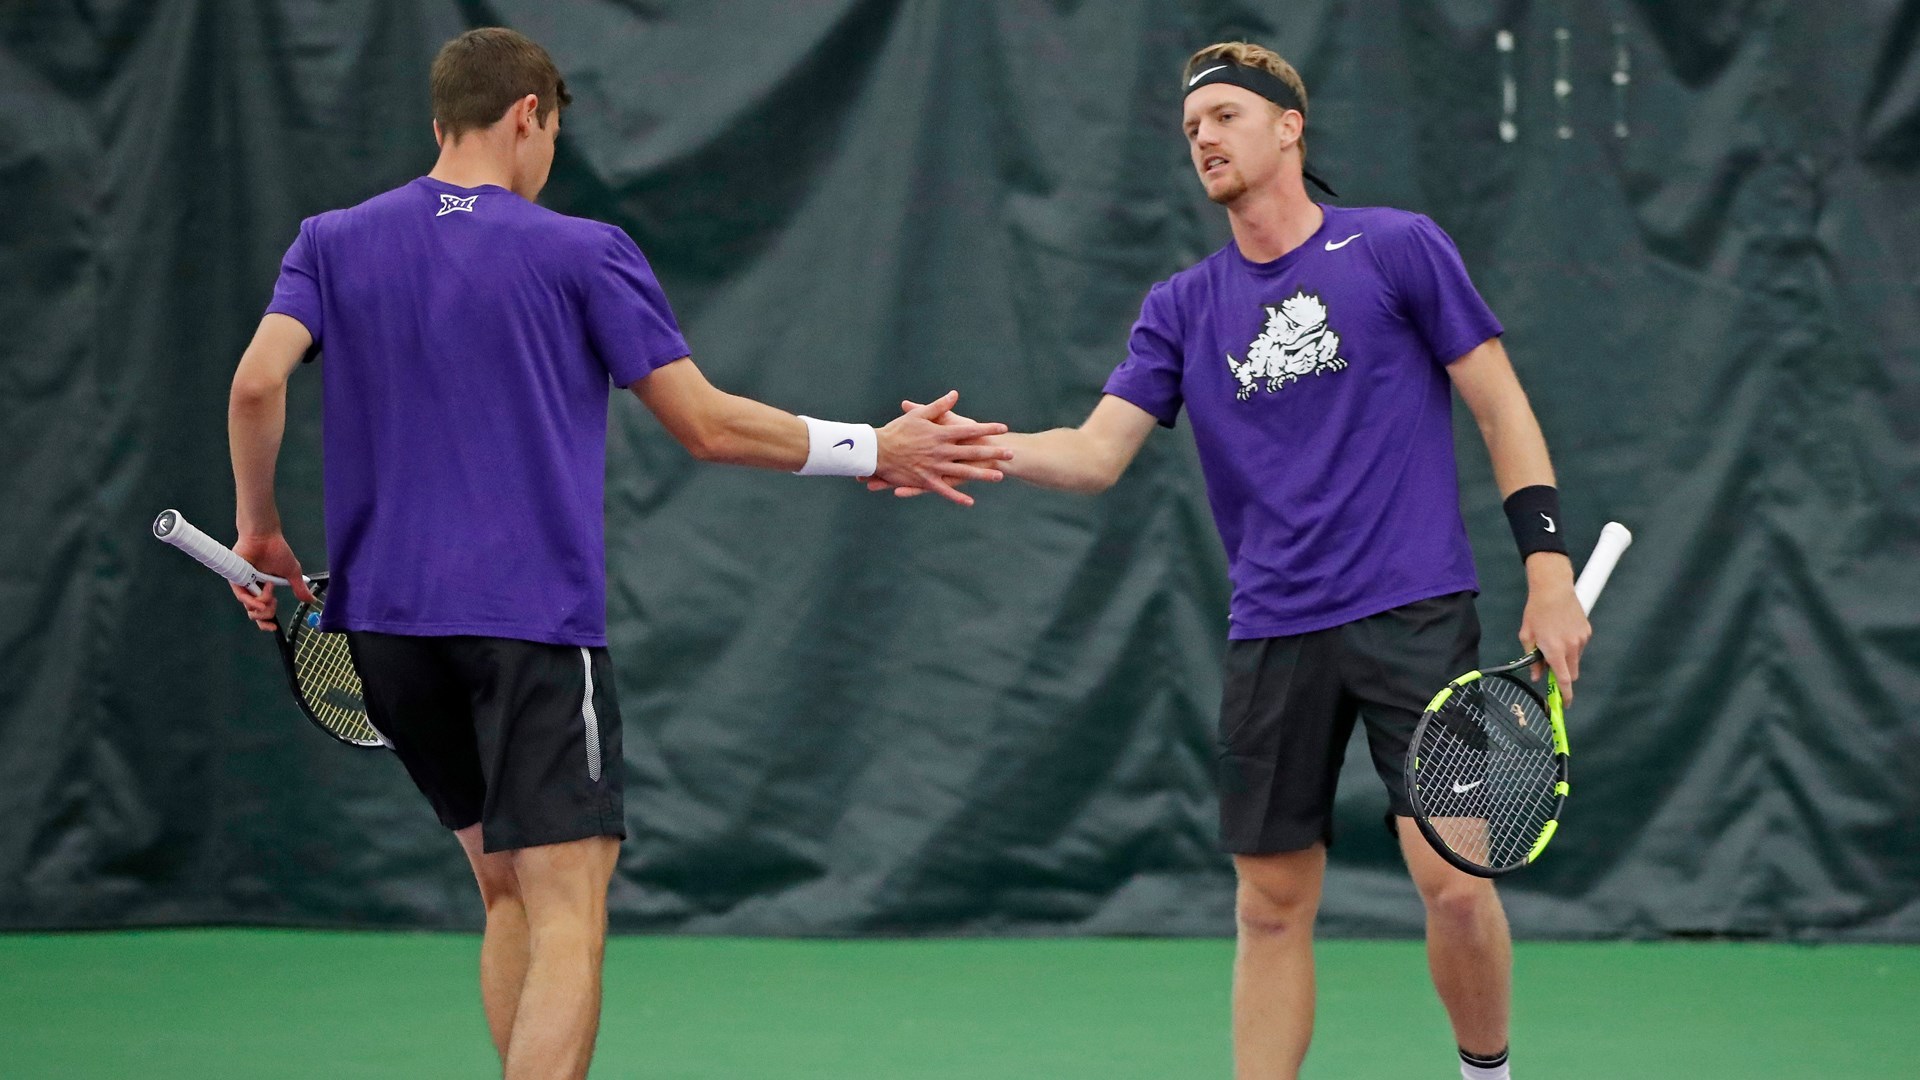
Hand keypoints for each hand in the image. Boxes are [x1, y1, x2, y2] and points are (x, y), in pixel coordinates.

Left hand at [230, 531, 314, 630]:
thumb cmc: (277, 551)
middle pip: (255, 614)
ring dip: (263, 605)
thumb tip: (312, 601)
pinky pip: (242, 597)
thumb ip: (300, 589)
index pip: (263, 611)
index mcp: (265, 589)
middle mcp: (254, 589)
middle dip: (266, 615)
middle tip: (274, 604)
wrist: (265, 538)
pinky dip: (252, 601)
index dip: (267, 622)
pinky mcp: (236, 580)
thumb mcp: (293, 573)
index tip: (274, 627)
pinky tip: (262, 601)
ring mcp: (245, 585)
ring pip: (249, 607)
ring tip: (270, 592)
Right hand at [868, 391, 1011, 506]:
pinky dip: (957, 497)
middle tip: (1011, 454)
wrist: (877, 450)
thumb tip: (955, 394)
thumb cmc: (897, 430)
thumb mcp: (919, 415)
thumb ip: (939, 405)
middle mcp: (941, 451)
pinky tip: (970, 502)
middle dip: (993, 452)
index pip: (970, 430)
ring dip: (983, 474)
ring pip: (963, 472)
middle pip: (972, 452)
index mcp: (940, 433)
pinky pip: (945, 490)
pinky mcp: (926, 481)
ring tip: (1000, 476)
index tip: (1003, 428)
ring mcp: (935, 467)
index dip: (987, 429)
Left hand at [1518, 553, 1590, 703]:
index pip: (1564, 680)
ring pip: (1576, 660)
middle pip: (1572, 674)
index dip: (1565, 695)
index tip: (1563, 705)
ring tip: (1554, 640)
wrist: (1554, 588)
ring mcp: (1582, 639)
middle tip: (1551, 668)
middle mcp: (1572, 647)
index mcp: (1555, 650)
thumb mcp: (1527, 636)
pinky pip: (1580, 646)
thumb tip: (1538, 676)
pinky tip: (1562, 631)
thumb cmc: (1536, 612)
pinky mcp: (1587, 631)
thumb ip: (1532, 659)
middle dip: (1563, 677)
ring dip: (1567, 659)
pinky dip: (1572, 646)